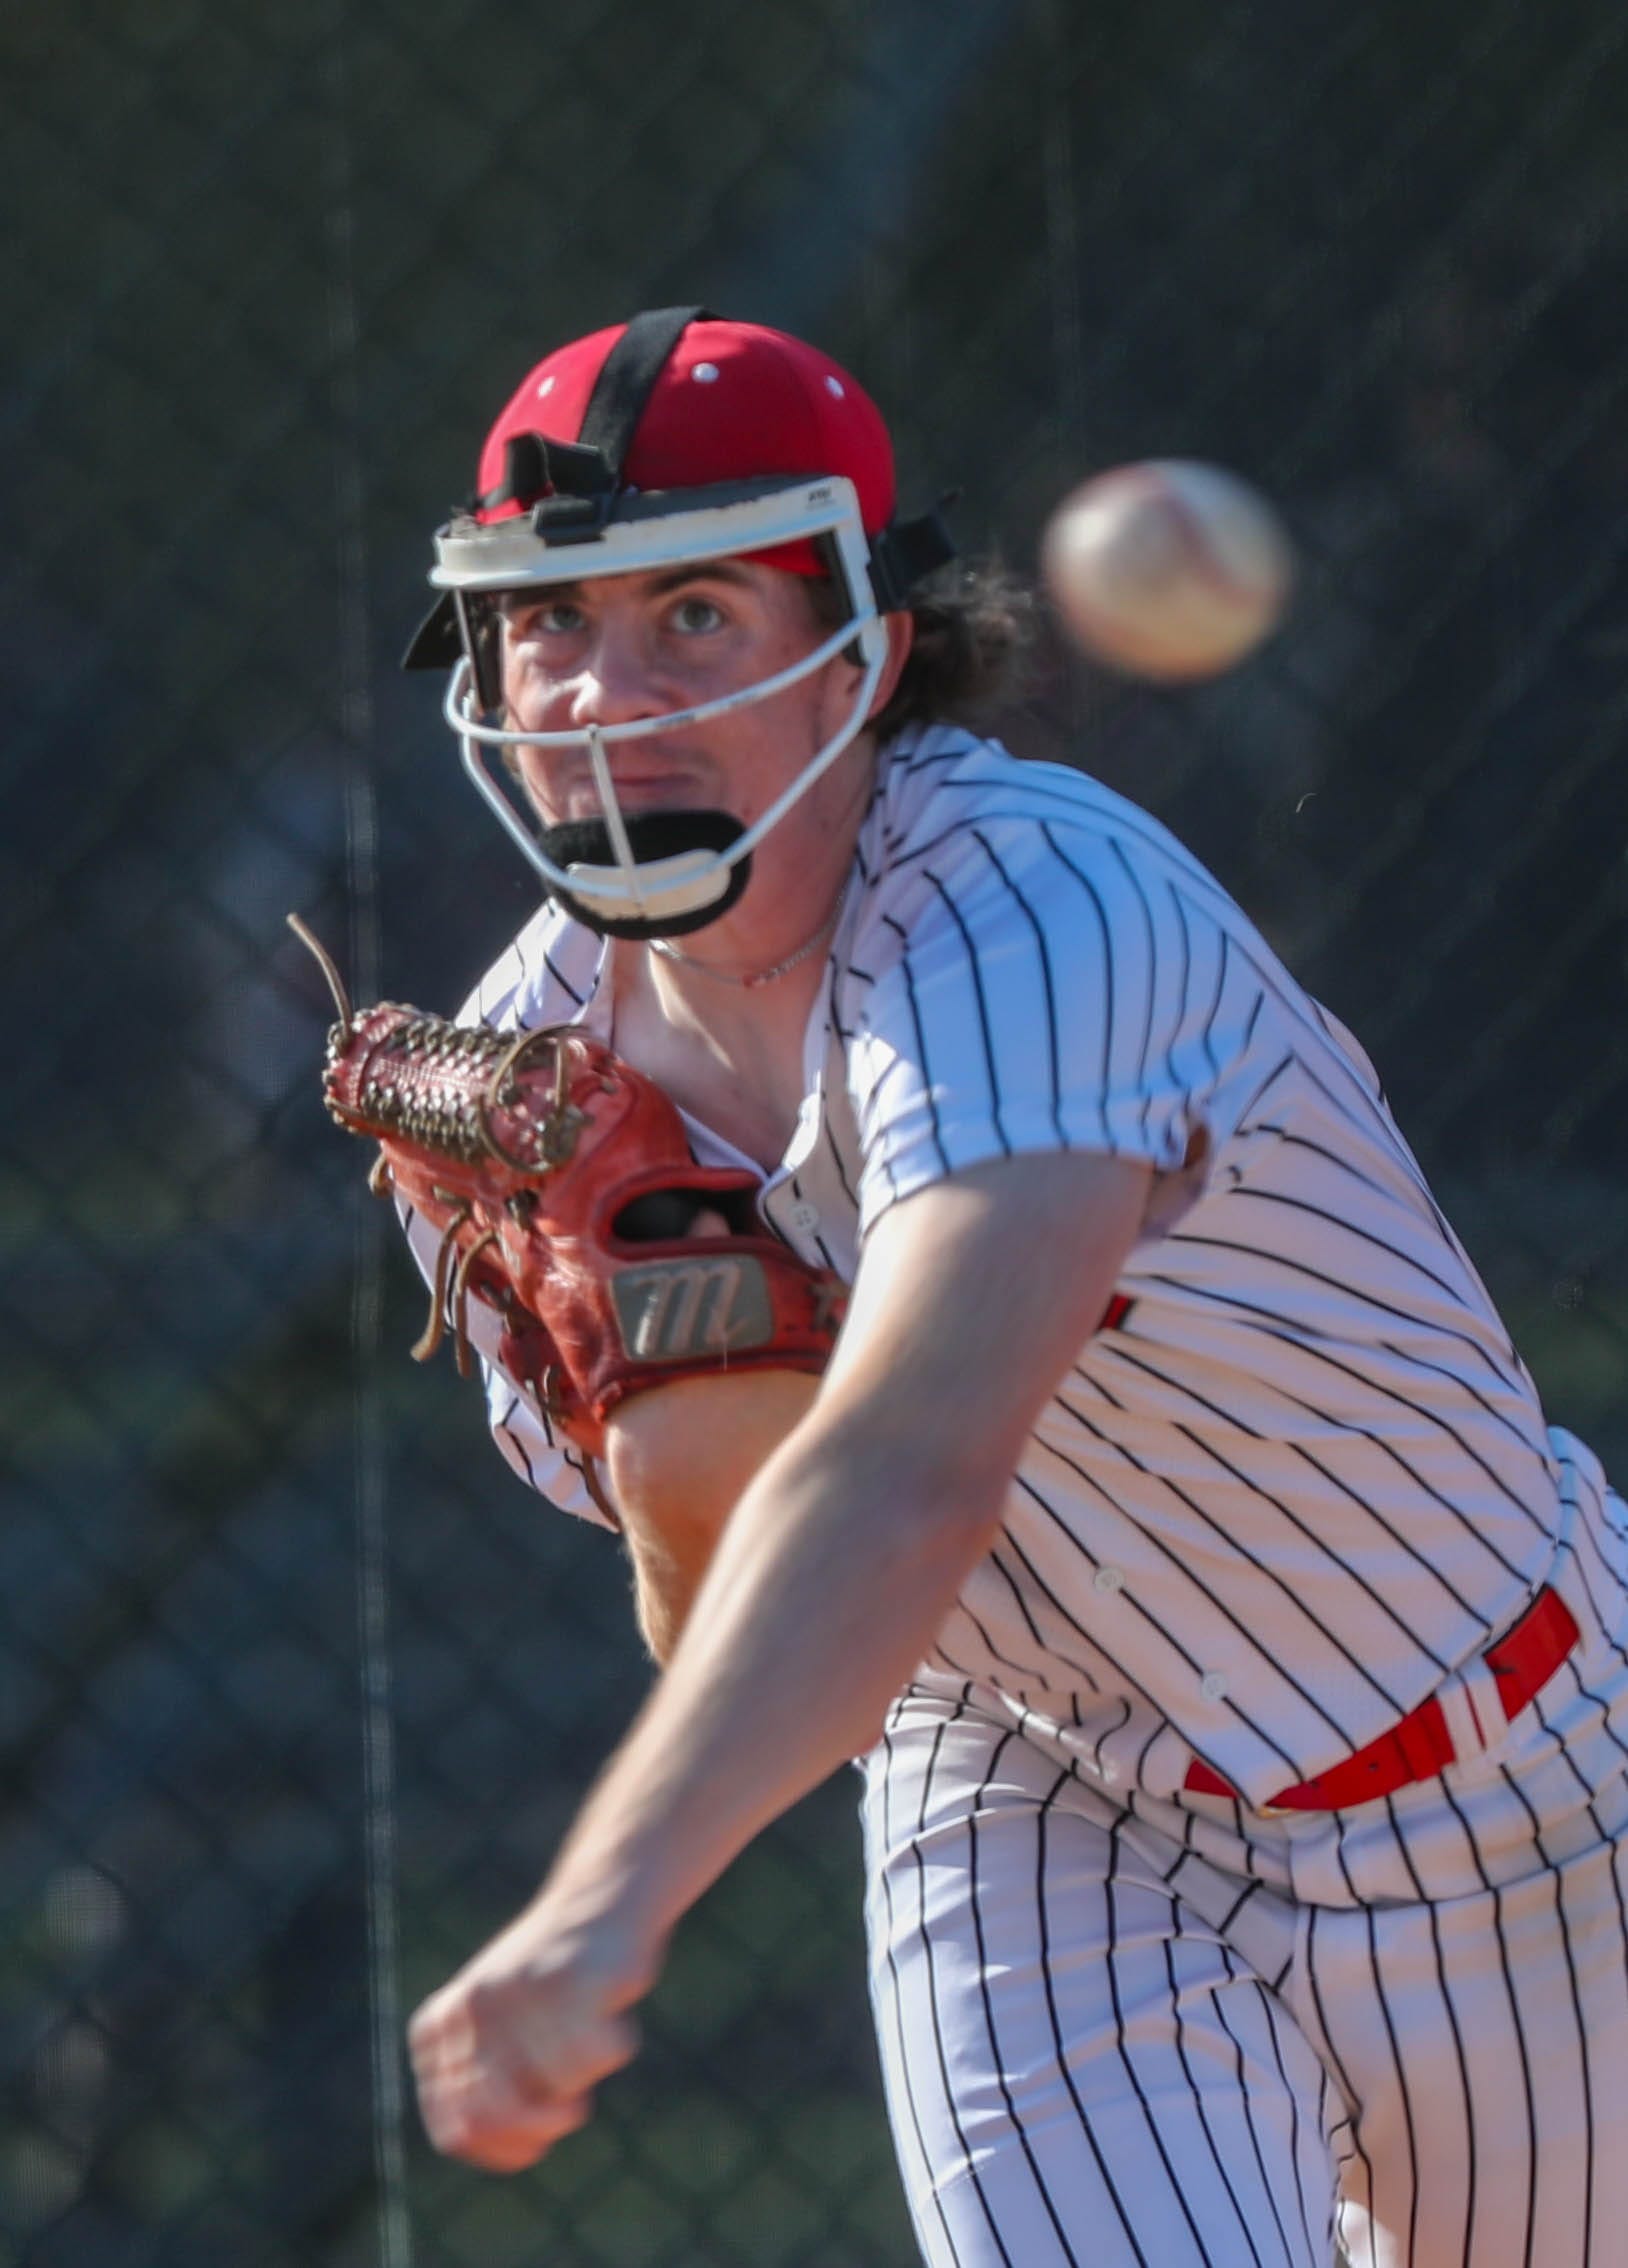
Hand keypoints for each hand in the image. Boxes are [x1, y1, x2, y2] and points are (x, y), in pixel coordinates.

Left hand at [407, 1895, 655, 2171]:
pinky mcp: (572, 1976)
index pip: (454, 2130)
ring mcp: (520, 1989)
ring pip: (560, 2086)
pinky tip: (610, 2009)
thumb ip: (489, 2094)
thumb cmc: (553, 1980)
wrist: (598, 1897)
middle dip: (542, 2125)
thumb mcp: (502, 2032)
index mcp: (445, 2023)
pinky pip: (598, 2054)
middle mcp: (474, 2003)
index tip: (533, 2146)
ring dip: (584, 2076)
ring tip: (587, 2029)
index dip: (499, 2150)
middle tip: (568, 2109)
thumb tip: (514, 2151)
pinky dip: (615, 2043)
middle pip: (499, 2115)